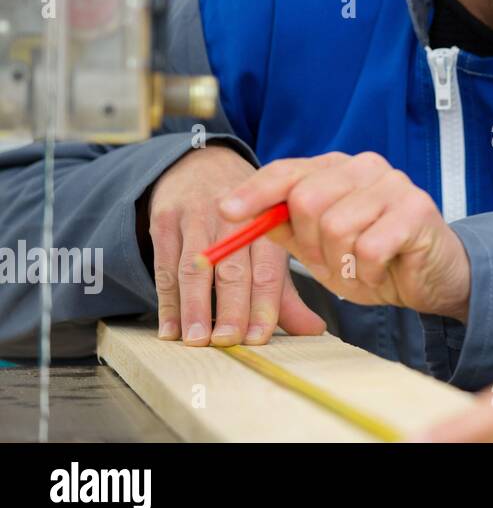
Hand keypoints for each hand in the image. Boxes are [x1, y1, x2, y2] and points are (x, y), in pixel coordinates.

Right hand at [147, 145, 326, 346]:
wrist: (201, 167)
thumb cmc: (243, 217)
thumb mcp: (269, 241)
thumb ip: (284, 292)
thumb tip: (313, 331)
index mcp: (267, 225)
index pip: (267, 269)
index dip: (264, 304)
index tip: (258, 337)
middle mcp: (233, 220)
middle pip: (233, 269)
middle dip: (231, 307)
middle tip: (228, 341)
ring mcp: (196, 220)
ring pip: (196, 268)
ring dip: (196, 307)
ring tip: (196, 340)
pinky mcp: (164, 222)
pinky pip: (165, 266)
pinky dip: (167, 301)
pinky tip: (169, 329)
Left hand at [216, 152, 470, 320]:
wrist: (433, 279)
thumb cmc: (374, 260)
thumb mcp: (320, 249)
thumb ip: (285, 228)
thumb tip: (234, 214)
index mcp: (338, 169)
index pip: (288, 171)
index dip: (255, 191)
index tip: (226, 212)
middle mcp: (366, 167)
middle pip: (308, 199)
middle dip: (311, 244)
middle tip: (331, 262)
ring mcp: (394, 184)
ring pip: (337, 226)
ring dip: (342, 262)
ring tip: (359, 268)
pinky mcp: (416, 209)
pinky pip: (369, 248)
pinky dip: (367, 272)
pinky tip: (380, 271)